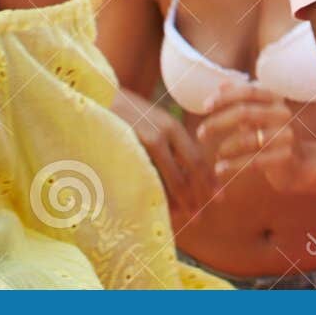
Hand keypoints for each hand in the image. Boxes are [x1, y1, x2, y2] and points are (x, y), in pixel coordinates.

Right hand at [111, 86, 216, 218]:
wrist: (96, 97)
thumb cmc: (126, 115)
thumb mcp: (153, 124)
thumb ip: (169, 144)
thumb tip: (186, 175)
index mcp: (173, 127)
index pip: (197, 158)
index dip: (209, 180)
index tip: (219, 197)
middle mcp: (163, 132)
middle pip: (189, 170)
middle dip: (198, 194)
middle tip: (202, 216)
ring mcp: (144, 141)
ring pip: (168, 178)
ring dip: (177, 200)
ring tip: (182, 216)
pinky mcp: (127, 149)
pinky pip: (145, 178)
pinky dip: (153, 194)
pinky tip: (155, 207)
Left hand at [195, 84, 302, 187]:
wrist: (301, 163)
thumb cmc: (274, 135)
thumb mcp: (260, 115)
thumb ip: (242, 100)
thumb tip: (221, 85)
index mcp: (276, 99)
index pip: (248, 91)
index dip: (225, 97)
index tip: (204, 107)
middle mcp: (282, 114)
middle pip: (244, 113)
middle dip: (218, 123)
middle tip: (201, 134)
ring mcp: (285, 135)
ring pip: (247, 139)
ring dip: (225, 147)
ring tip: (216, 155)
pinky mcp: (285, 157)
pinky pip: (253, 161)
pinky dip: (233, 166)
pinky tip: (220, 169)